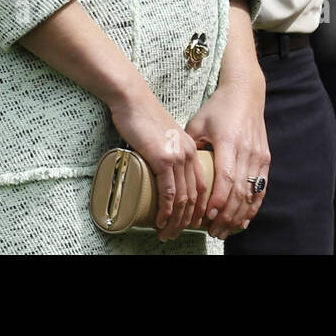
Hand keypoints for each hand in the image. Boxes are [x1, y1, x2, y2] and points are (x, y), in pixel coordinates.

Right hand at [110, 89, 206, 241]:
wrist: (133, 101)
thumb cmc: (143, 118)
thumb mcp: (165, 137)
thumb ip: (169, 153)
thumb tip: (162, 173)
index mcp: (192, 150)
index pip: (202, 186)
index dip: (198, 208)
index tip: (190, 224)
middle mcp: (189, 154)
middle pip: (195, 196)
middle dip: (187, 221)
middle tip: (175, 234)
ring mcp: (178, 156)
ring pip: (183, 198)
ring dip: (176, 221)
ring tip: (166, 234)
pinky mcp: (163, 158)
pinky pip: (169, 192)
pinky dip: (166, 210)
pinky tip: (161, 221)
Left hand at [185, 74, 269, 239]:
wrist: (246, 92)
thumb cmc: (218, 107)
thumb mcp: (198, 123)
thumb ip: (190, 147)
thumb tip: (179, 172)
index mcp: (228, 141)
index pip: (226, 177)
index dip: (218, 200)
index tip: (206, 216)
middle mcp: (246, 150)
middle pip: (239, 191)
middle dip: (226, 216)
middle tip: (212, 231)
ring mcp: (258, 155)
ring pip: (251, 193)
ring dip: (238, 215)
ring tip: (224, 230)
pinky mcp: (265, 158)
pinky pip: (261, 188)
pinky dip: (252, 207)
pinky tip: (243, 220)